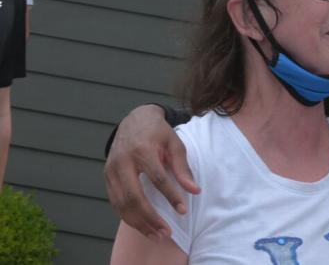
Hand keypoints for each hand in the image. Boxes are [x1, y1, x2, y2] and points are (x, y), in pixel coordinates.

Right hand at [104, 105, 199, 239]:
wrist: (133, 120)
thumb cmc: (158, 133)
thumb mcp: (175, 144)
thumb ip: (183, 167)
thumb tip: (195, 190)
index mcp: (142, 149)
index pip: (157, 178)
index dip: (170, 196)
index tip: (183, 210)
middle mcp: (122, 161)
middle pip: (134, 196)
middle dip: (150, 218)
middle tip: (165, 232)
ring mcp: (111, 170)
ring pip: (121, 203)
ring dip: (138, 222)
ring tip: (155, 234)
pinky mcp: (106, 177)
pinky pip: (115, 202)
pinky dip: (127, 216)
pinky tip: (141, 225)